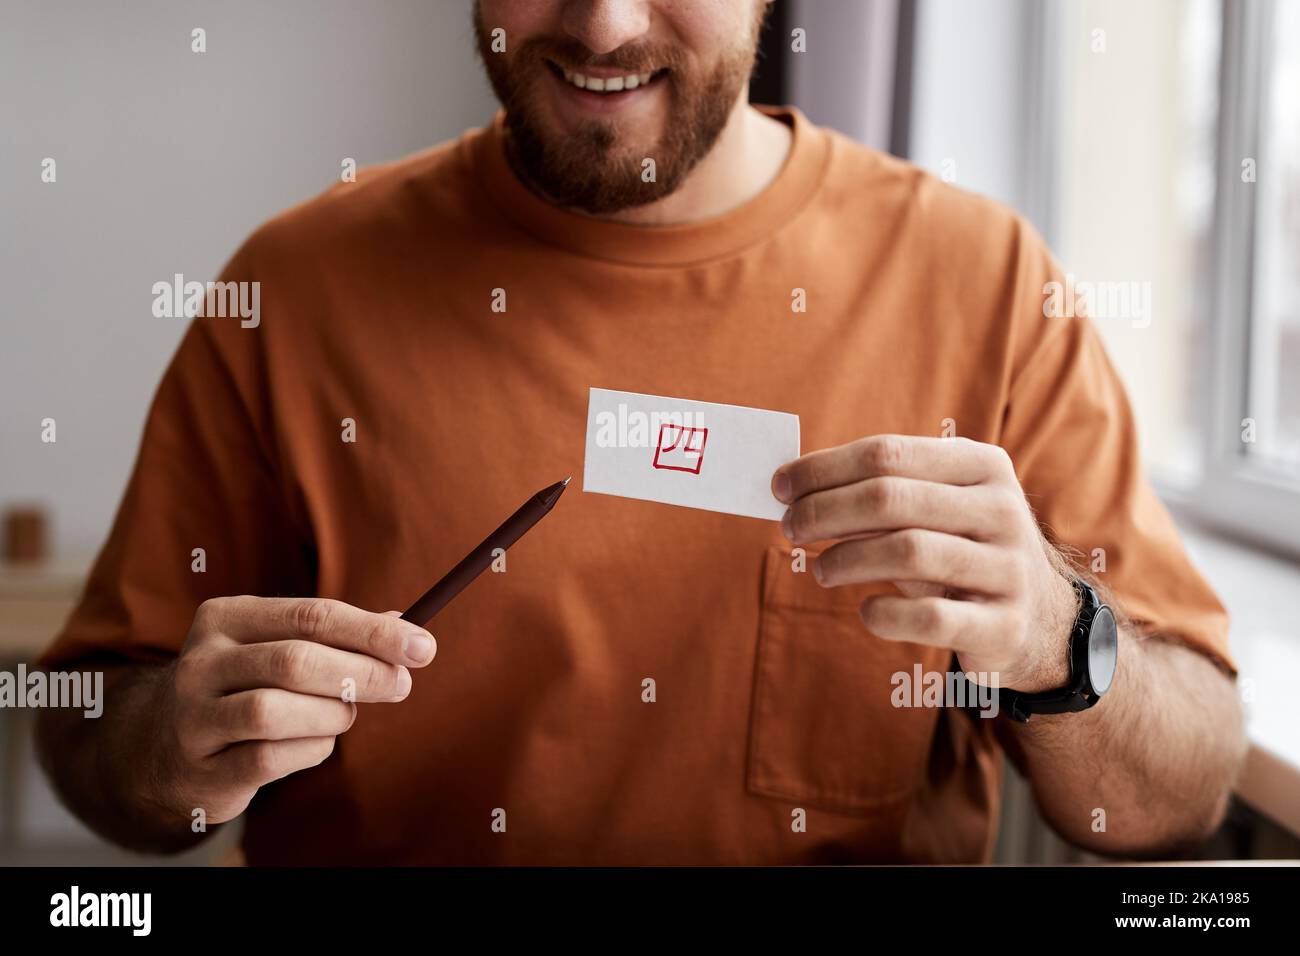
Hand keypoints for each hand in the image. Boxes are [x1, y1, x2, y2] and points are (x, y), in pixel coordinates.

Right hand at [143, 596, 435, 825]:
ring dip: (331, 715)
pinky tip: (313, 742)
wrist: (164, 748)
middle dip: (362, 672)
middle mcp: (202, 662)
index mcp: (226, 617)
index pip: (311, 615)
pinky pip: (269, 758)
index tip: (423, 646)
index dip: (373, 631)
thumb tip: (409, 629)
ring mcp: (193, 716)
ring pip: (277, 710)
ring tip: (345, 716)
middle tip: (402, 684)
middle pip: (296, 660)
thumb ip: (339, 637)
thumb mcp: (280, 647)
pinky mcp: (200, 768)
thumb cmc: (246, 686)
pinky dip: (308, 750)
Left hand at [772, 435, 1078, 691]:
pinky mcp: (1002, 626)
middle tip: (789, 528)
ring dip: (846, 559)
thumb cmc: (960, 547)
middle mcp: (1001, 510)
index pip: (887, 453)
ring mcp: (1007, 569)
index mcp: (982, 465)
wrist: (1039, 617)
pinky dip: (883, 615)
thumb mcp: (932, 507)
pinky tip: (866, 610)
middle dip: (824, 512)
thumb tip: (792, 486)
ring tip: (820, 568)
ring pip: (908, 552)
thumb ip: (877, 490)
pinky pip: (928, 619)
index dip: (824, 469)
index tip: (780, 487)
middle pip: (890, 498)